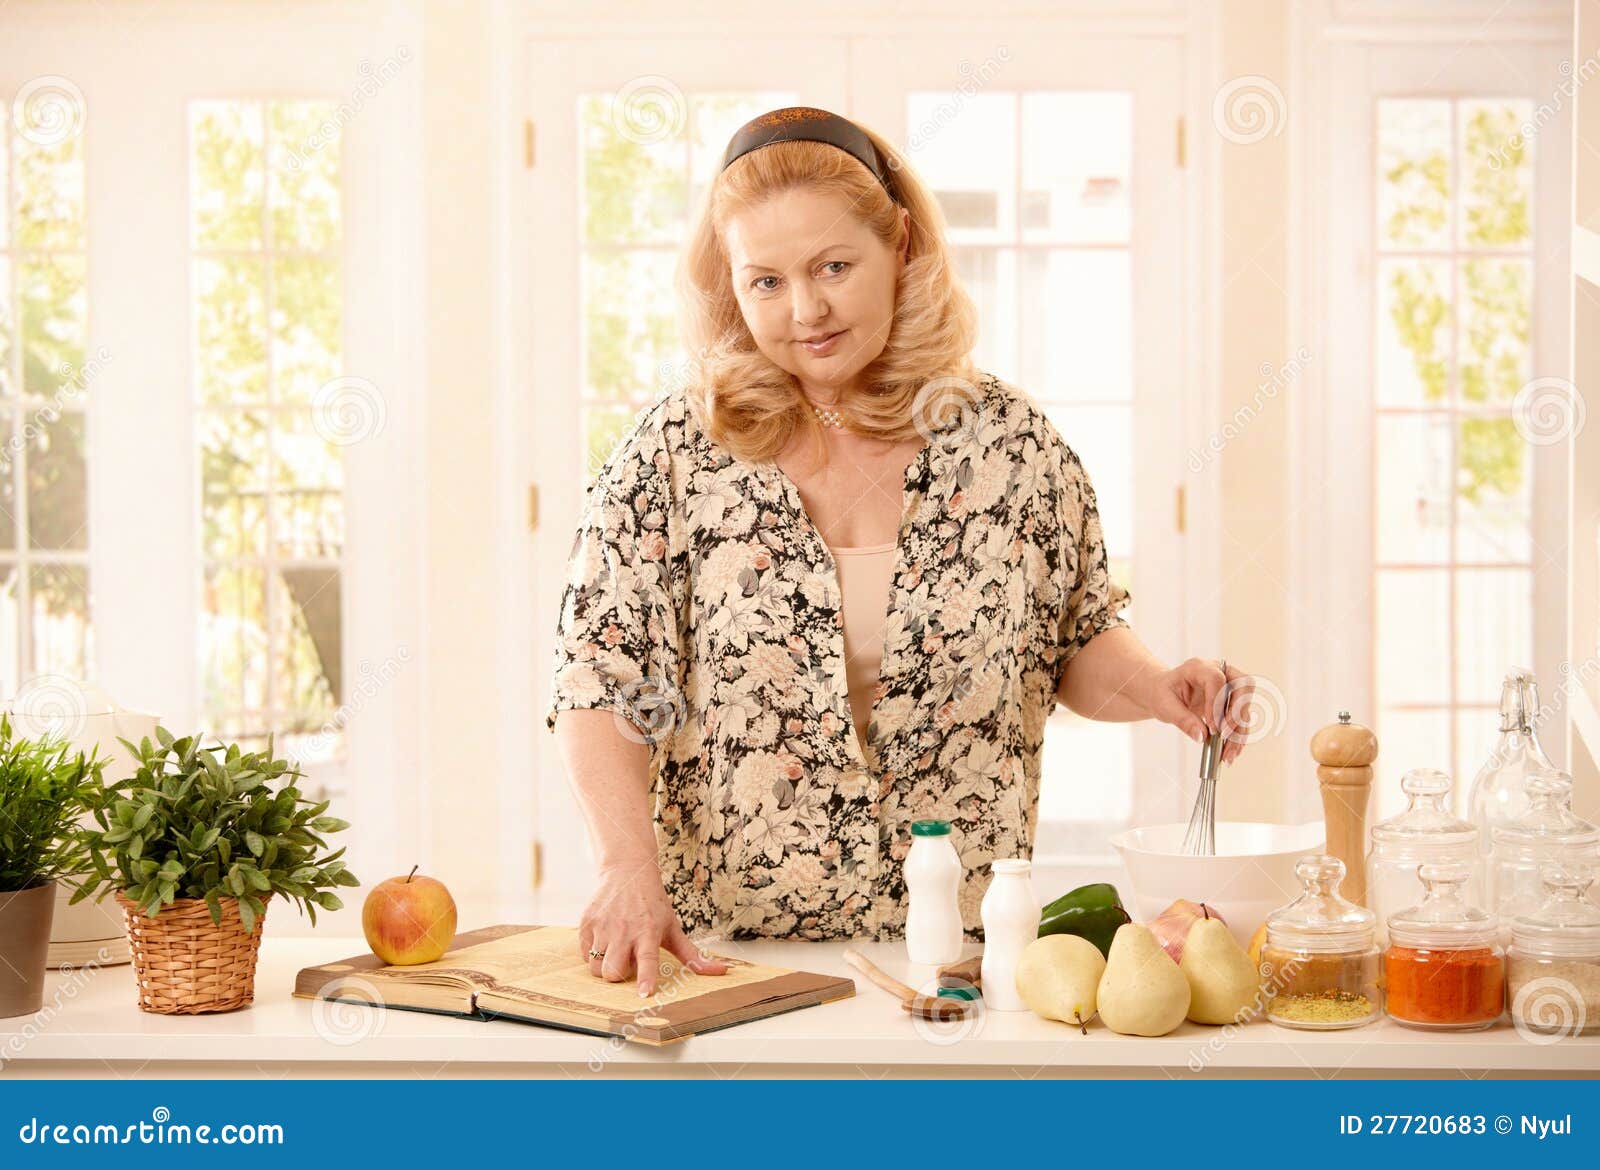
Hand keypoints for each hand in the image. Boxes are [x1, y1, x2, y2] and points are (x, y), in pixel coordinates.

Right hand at [577, 865, 729, 995]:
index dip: (646, 978)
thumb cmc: (653, 904)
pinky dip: (593, 955)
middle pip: (613, 972)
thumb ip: (693, 955)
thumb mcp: (673, 927)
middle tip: (627, 961)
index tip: (645, 994)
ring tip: (617, 951)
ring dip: (605, 967)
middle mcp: (624, 930)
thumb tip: (722, 971)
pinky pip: (584, 955)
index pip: (648, 959)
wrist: (627, 871)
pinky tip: (606, 940)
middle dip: (619, 976)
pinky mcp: (586, 923)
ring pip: (595, 967)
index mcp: (648, 932)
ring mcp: (602, 926)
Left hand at [1143, 658, 1255, 764]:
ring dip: (1239, 732)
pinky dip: (1238, 737)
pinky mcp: (1231, 702)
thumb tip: (1201, 736)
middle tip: (1224, 734)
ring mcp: (1228, 687)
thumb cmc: (1162, 693)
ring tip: (1228, 754)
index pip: (1216, 680)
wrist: (1163, 694)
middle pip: (1243, 686)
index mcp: (1199, 667)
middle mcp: (1219, 673)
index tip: (1212, 727)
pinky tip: (1230, 752)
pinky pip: (1242, 719)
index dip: (1217, 703)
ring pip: (1245, 706)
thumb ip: (1182, 719)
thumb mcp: (1164, 705)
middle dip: (1236, 713)